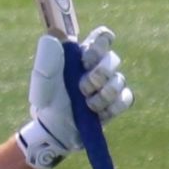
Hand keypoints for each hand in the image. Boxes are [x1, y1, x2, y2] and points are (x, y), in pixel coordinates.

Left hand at [17, 30, 132, 168]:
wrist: (54, 131)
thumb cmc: (47, 102)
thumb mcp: (42, 82)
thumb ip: (46, 59)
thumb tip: (53, 36)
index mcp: (83, 55)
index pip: (103, 37)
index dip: (99, 46)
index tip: (85, 62)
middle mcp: (99, 67)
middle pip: (113, 59)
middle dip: (99, 76)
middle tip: (82, 89)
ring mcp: (109, 85)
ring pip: (119, 80)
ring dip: (103, 95)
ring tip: (88, 105)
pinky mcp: (115, 104)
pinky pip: (126, 98)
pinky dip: (113, 107)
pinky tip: (99, 114)